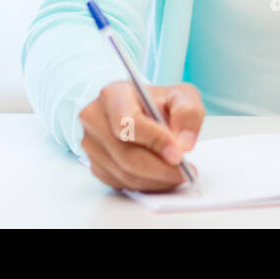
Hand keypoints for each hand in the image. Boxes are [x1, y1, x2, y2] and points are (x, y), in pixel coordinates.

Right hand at [78, 81, 203, 191]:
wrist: (140, 110)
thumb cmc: (157, 102)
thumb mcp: (181, 96)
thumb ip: (188, 113)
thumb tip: (183, 144)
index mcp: (113, 94)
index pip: (128, 122)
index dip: (155, 141)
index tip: (179, 154)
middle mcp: (95, 118)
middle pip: (126, 154)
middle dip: (160, 168)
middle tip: (185, 172)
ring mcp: (91, 144)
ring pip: (125, 173)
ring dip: (156, 179)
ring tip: (177, 174)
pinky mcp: (95, 164)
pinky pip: (121, 183)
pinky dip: (145, 184)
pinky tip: (161, 176)